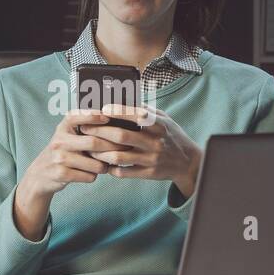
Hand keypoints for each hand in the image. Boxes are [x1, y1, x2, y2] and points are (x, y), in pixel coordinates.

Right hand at [12, 109, 114, 239]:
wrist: (40, 173)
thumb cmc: (63, 152)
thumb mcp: (68, 134)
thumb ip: (86, 127)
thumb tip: (116, 123)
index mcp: (63, 127)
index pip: (78, 116)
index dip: (94, 116)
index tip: (108, 118)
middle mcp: (59, 140)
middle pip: (93, 142)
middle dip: (112, 147)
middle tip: (125, 149)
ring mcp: (59, 158)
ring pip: (95, 164)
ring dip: (104, 166)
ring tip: (104, 165)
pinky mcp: (61, 174)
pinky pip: (89, 176)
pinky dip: (93, 176)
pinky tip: (89, 173)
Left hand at [79, 104, 202, 198]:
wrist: (188, 162)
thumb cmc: (171, 135)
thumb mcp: (164, 119)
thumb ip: (145, 110)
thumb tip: (122, 100)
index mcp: (159, 125)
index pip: (137, 115)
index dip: (118, 112)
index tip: (103, 109)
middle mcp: (155, 142)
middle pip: (122, 136)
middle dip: (100, 131)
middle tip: (85, 127)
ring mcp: (151, 159)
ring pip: (119, 157)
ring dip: (101, 152)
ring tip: (90, 147)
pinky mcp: (148, 174)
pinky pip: (124, 172)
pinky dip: (111, 168)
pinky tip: (103, 162)